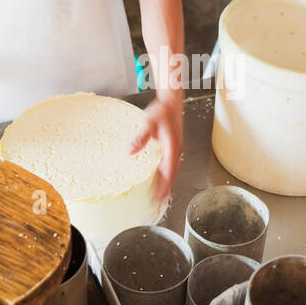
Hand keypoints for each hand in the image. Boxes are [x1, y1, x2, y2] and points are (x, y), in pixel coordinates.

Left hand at [130, 90, 183, 204]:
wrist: (172, 102)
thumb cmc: (163, 111)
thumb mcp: (149, 122)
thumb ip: (140, 137)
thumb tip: (130, 151)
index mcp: (172, 148)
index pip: (168, 172)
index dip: (163, 186)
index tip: (158, 197)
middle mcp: (176, 151)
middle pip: (171, 175)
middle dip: (165, 189)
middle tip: (158, 202)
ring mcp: (175, 149)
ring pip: (172, 171)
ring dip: (166, 183)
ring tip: (160, 195)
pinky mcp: (172, 147)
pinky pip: (170, 165)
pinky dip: (166, 174)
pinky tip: (160, 177)